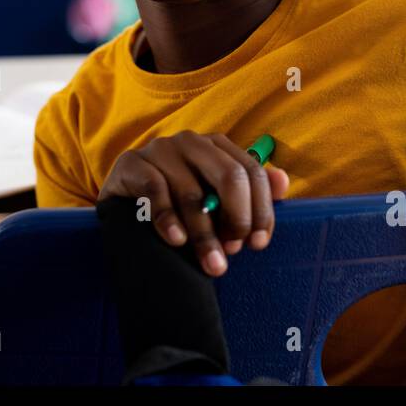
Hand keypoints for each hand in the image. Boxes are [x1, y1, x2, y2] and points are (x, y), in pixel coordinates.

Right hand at [99, 131, 289, 276]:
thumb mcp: (214, 199)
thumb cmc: (177, 205)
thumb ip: (248, 192)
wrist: (123, 203)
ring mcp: (159, 149)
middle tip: (233, 251)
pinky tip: (176, 241)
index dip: (260, 210)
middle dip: (237, 219)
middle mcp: (190, 141)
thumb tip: (283, 181)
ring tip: (211, 264)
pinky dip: (168, 220)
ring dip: (204, 235)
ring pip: (192, 192)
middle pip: (229, 176)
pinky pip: (155, 191)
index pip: (251, 172)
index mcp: (216, 146)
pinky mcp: (131, 164)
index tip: (258, 243)